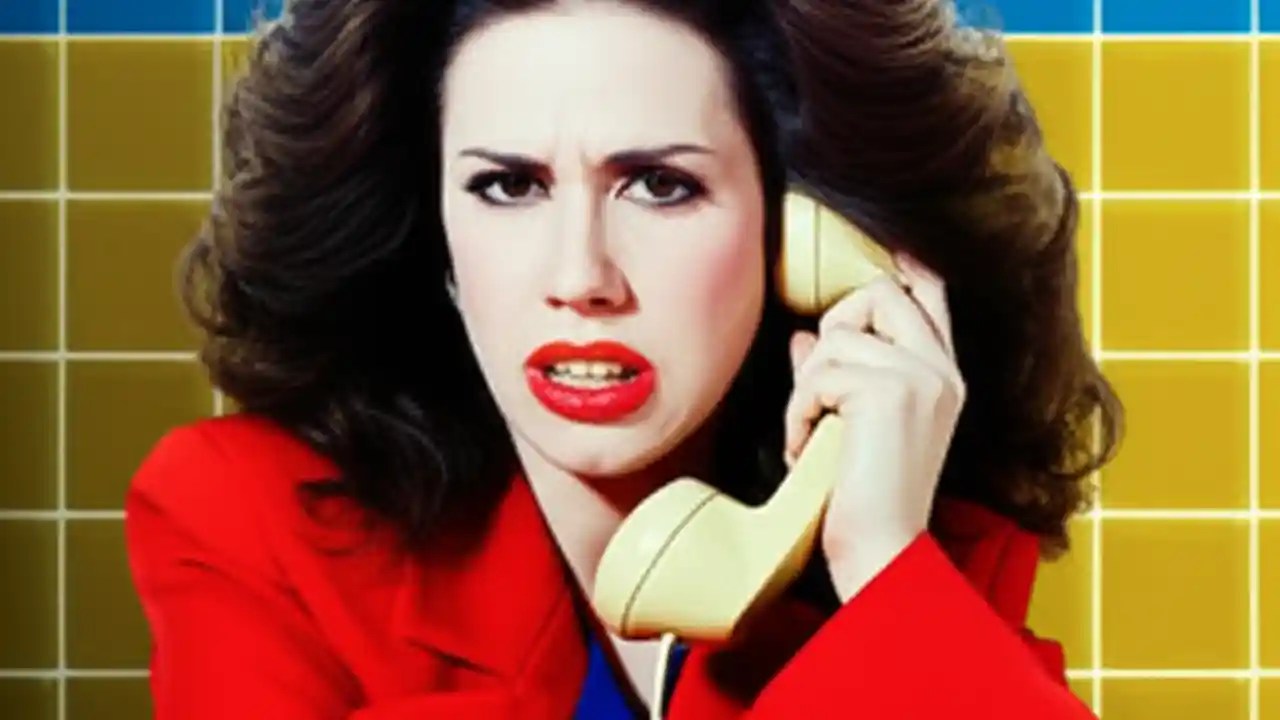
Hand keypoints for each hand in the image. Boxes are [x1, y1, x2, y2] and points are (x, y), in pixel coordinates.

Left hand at [784, 251, 964, 602]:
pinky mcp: (890, 392)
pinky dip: (798, 413)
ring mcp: (921, 377)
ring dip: (806, 387)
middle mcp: (941, 369)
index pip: (932, 294)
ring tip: (811, 434)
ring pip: (836, 336)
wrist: (882, 550)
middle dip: (834, 327)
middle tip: (819, 386)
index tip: (887, 259)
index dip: (905, 267)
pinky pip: (817, 374)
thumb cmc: (864, 496)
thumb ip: (841, 374)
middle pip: (879, 292)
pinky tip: (807, 449)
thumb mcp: (857, 424)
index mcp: (943, 375)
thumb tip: (804, 337)